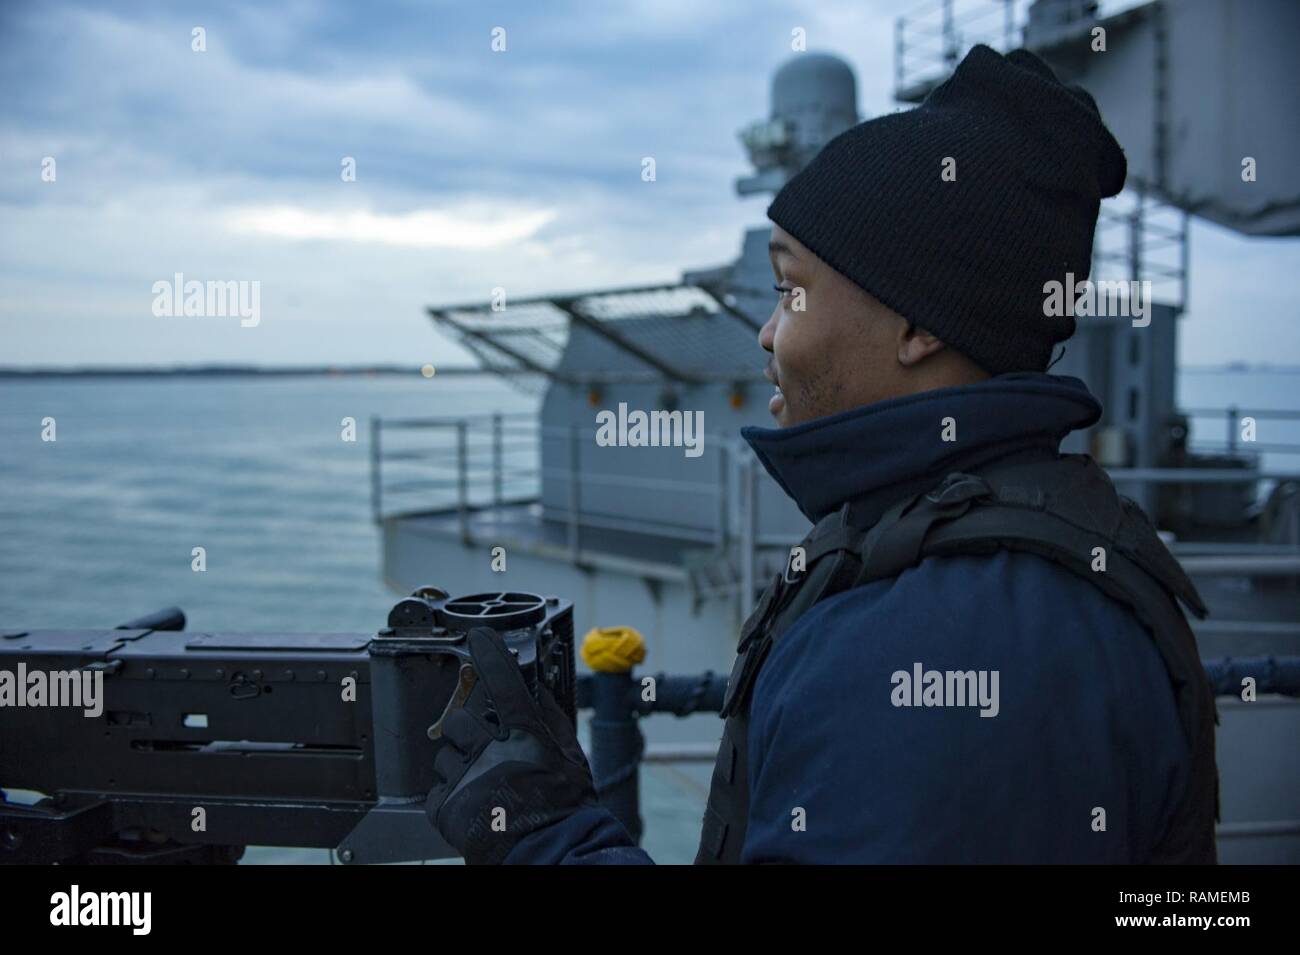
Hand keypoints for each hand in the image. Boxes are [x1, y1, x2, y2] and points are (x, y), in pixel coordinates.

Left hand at [425, 627, 596, 863]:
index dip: (491, 657)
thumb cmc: (565, 812)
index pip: (505, 685)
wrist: (550, 854)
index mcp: (526, 738)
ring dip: (457, 766)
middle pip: (460, 722)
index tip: (479, 638)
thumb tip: (544, 695)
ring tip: (478, 785)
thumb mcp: (572, 761)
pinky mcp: (447, 807)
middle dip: (468, 734)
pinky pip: (433, 789)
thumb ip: (556, 723)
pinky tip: (467, 803)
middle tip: (482, 751)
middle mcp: (494, 753)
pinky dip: (446, 795)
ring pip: (444, 755)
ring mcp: (468, 779)